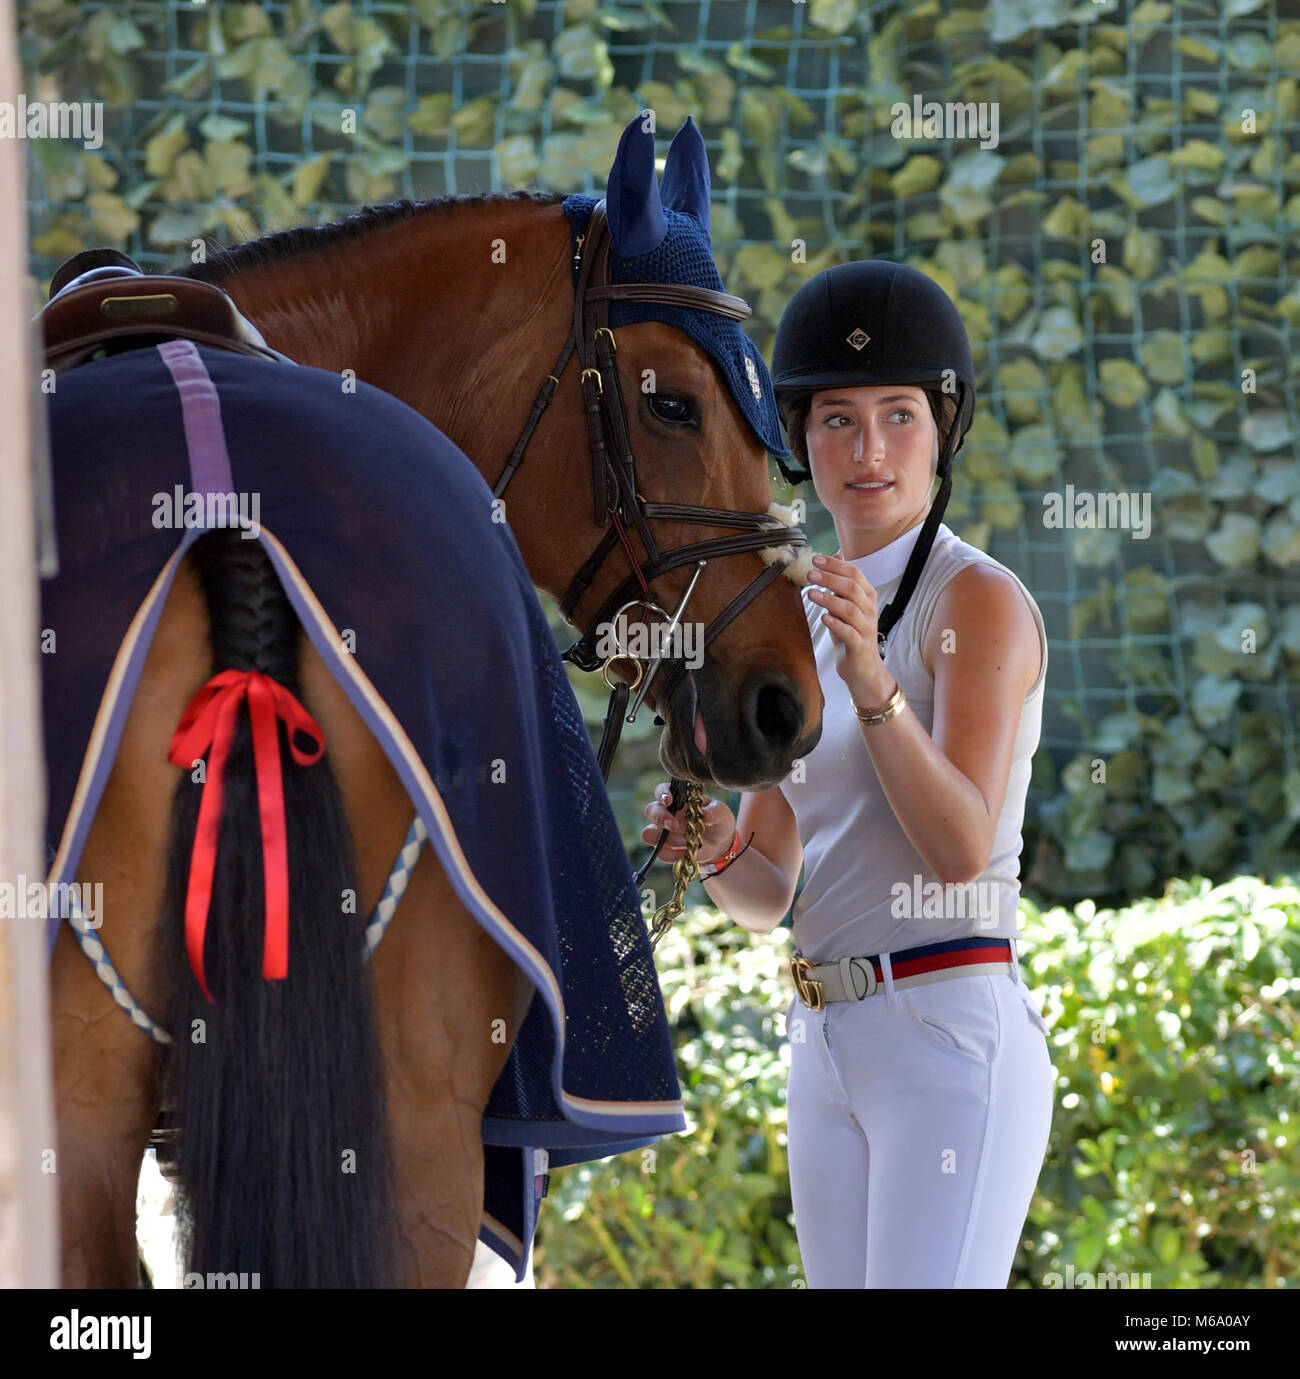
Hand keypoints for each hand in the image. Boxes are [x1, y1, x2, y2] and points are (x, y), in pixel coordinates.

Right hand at [642, 782, 735, 865]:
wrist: (720, 844)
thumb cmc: (718, 821)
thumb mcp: (722, 813)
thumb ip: (715, 811)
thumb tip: (706, 815)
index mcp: (679, 799)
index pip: (662, 790)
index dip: (662, 793)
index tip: (668, 800)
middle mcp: (667, 813)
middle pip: (650, 810)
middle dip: (660, 818)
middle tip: (675, 825)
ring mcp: (664, 832)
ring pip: (649, 833)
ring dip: (667, 839)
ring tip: (686, 841)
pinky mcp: (666, 849)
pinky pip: (661, 853)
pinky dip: (673, 854)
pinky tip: (687, 851)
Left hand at [805, 553, 894, 703]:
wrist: (862, 667)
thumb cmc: (851, 633)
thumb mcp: (845, 605)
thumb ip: (841, 582)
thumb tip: (836, 555)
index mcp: (867, 596)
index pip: (854, 574)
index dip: (835, 565)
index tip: (816, 559)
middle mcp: (869, 610)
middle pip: (852, 588)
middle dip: (830, 578)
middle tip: (810, 573)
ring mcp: (866, 628)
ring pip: (850, 609)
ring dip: (830, 600)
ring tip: (811, 593)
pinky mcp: (859, 646)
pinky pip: (849, 633)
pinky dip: (836, 624)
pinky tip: (824, 618)